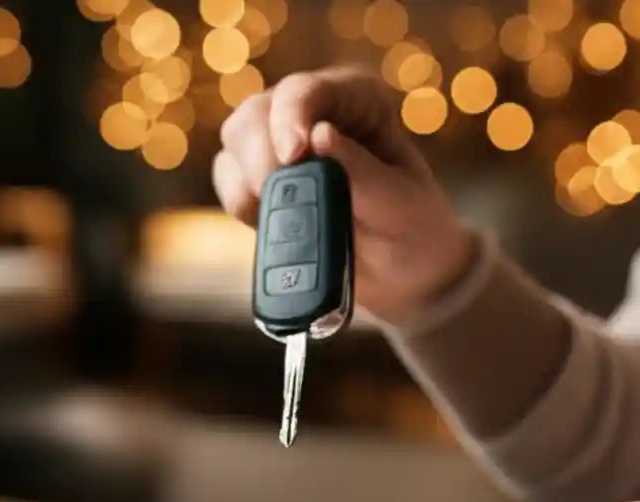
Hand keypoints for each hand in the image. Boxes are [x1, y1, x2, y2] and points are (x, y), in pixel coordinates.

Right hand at [213, 66, 475, 324]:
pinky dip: (238, 201)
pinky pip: (227, 175)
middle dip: (261, 155)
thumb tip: (319, 136)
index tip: (292, 156)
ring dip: (246, 179)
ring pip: (236, 137)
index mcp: (358, 100)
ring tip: (278, 217)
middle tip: (279, 197)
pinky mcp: (257, 176)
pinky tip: (267, 224)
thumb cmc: (412, 231)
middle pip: (260, 110)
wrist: (402, 275)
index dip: (290, 116)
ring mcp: (279, 140)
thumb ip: (362, 172)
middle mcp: (313, 111)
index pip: (309, 89)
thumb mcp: (400, 204)